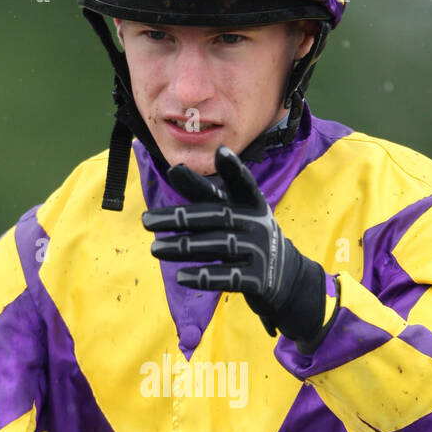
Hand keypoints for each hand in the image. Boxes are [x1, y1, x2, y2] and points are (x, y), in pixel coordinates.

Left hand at [142, 145, 325, 344]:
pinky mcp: (257, 279)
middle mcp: (257, 223)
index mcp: (252, 203)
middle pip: (215, 217)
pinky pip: (227, 277)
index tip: (221, 152)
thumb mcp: (233, 211)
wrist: (284, 275)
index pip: (243, 183)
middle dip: (179, 218)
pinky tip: (181, 276)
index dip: (233, 169)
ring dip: (183, 247)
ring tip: (155, 249)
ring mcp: (260, 251)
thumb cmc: (247, 235)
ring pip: (216, 245)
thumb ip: (203, 193)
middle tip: (146, 221)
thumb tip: (174, 169)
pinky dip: (204, 277)